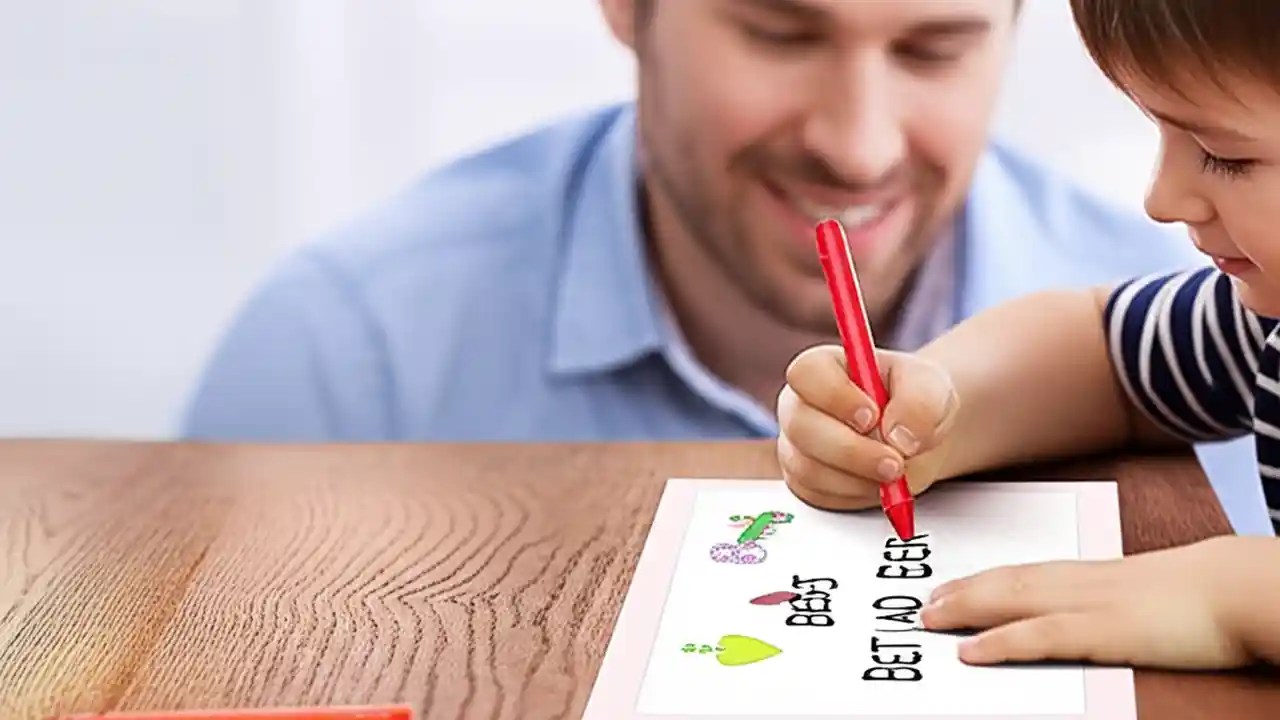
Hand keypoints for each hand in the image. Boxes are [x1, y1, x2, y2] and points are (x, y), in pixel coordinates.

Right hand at [776, 344, 959, 510]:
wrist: (918, 437)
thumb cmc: (916, 400)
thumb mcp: (931, 387)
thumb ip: (920, 402)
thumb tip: (898, 437)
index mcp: (823, 368)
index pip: (806, 373)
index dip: (835, 395)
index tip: (872, 415)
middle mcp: (800, 404)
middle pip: (801, 426)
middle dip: (851, 450)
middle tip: (894, 463)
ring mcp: (797, 445)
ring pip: (808, 468)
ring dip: (858, 478)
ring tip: (895, 473)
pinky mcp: (804, 481)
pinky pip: (818, 494)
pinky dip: (855, 495)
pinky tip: (877, 482)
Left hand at [921, 535, 1279, 668]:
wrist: (1236, 587)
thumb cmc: (1200, 594)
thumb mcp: (1145, 593)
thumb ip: (1113, 598)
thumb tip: (1095, 612)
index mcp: (1091, 576)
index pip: (1024, 572)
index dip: (982, 579)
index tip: (950, 585)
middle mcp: (1080, 584)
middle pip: (1007, 582)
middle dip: (961, 592)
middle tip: (926, 603)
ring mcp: (1087, 606)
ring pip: (1012, 602)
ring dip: (966, 610)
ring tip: (931, 619)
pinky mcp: (1101, 632)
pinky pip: (1039, 637)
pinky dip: (1000, 642)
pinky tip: (972, 650)